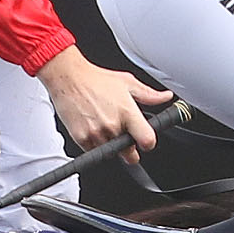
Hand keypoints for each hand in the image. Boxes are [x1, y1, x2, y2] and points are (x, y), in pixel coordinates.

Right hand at [39, 52, 173, 151]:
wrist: (68, 78)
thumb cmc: (96, 79)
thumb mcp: (127, 82)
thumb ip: (149, 94)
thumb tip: (165, 97)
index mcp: (128, 112)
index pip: (147, 141)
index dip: (148, 143)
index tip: (145, 141)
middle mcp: (113, 125)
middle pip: (129, 154)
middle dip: (129, 149)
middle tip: (123, 136)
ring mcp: (97, 134)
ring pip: (111, 154)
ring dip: (110, 145)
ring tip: (104, 125)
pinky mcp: (81, 139)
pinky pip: (93, 152)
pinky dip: (95, 144)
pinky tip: (93, 127)